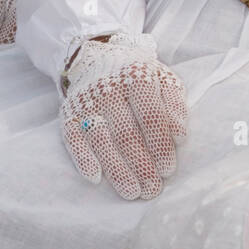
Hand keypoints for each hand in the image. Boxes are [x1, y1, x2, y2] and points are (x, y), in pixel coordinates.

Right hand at [60, 31, 187, 199]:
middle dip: (141, 165)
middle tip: (152, 190)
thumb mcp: (164, 80)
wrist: (98, 57)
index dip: (160, 144)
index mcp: (137, 77)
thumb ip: (176, 105)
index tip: (168, 169)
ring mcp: (86, 101)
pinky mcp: (68, 114)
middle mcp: (109, 88)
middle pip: (126, 133)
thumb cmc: (140, 76)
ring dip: (116, 169)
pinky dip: (83, 159)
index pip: (151, 116)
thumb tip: (180, 135)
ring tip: (132, 192)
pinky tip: (96, 179)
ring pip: (101, 140)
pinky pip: (73, 139)